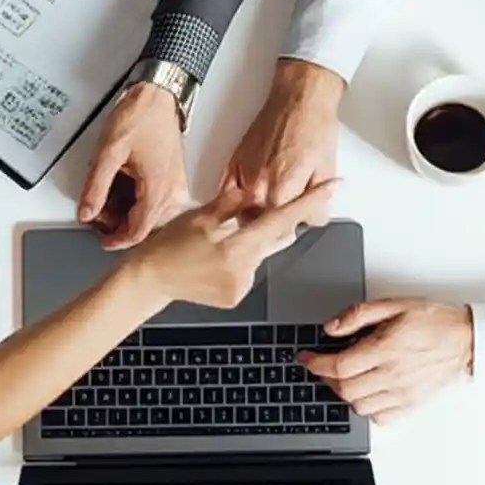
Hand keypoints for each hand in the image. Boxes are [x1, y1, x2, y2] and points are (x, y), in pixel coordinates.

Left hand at [79, 83, 188, 249]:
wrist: (158, 96)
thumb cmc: (140, 117)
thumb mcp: (108, 152)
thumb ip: (95, 186)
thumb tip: (86, 212)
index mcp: (158, 190)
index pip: (138, 232)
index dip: (117, 240)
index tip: (102, 240)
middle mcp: (172, 192)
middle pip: (146, 226)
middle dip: (120, 224)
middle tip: (100, 210)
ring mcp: (175, 186)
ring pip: (152, 215)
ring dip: (129, 213)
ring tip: (109, 196)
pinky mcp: (174, 179)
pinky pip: (158, 202)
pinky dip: (139, 202)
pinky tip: (124, 189)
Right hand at [117, 181, 337, 309]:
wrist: (151, 279)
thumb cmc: (168, 247)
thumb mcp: (199, 216)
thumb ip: (232, 203)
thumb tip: (253, 191)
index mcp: (236, 249)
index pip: (282, 220)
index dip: (309, 203)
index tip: (333, 189)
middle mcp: (244, 271)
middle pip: (275, 238)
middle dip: (272, 222)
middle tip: (254, 209)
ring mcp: (242, 287)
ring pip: (261, 253)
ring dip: (252, 240)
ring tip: (218, 239)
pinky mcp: (236, 296)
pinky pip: (249, 269)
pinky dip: (242, 257)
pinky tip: (217, 257)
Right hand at [222, 59, 343, 217]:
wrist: (300, 98)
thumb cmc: (314, 127)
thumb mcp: (327, 171)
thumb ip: (319, 204)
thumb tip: (312, 222)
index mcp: (282, 190)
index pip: (278, 231)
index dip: (287, 233)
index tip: (292, 229)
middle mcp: (258, 185)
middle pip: (255, 227)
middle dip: (267, 229)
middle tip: (279, 224)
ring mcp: (242, 174)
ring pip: (237, 213)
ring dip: (248, 218)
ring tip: (263, 212)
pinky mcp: (233, 162)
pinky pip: (224, 193)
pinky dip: (232, 201)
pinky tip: (243, 201)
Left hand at [300, 298, 471, 422]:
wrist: (468, 340)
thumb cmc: (435, 321)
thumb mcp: (394, 304)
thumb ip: (359, 314)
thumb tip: (331, 327)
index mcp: (386, 349)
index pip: (339, 365)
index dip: (315, 363)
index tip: (306, 358)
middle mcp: (393, 375)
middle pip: (344, 389)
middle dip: (325, 379)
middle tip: (322, 367)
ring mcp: (403, 393)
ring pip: (359, 406)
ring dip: (343, 394)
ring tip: (343, 378)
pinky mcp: (411, 404)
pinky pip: (380, 418)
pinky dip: (366, 409)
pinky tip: (366, 393)